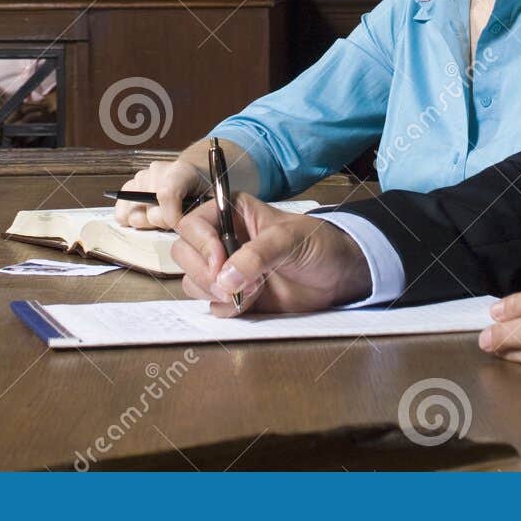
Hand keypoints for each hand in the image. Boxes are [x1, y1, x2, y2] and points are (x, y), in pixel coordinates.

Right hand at [113, 158, 205, 229]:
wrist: (198, 176)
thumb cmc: (207, 190)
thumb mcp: (215, 201)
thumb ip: (202, 214)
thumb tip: (187, 230)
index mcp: (182, 170)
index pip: (166, 194)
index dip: (171, 217)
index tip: (179, 227)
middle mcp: (157, 171)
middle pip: (150, 211)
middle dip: (164, 224)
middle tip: (177, 220)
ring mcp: (141, 178)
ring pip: (134, 215)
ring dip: (148, 223)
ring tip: (164, 216)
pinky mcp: (129, 186)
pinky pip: (121, 211)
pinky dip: (132, 220)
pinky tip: (148, 217)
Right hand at [172, 194, 372, 315]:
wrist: (336, 275)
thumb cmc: (316, 244)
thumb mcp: (289, 240)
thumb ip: (257, 255)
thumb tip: (225, 278)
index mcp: (231, 212)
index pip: (192, 224)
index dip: (201, 245)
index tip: (220, 264)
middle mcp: (221, 238)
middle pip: (183, 253)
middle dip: (205, 273)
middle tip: (235, 285)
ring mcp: (224, 268)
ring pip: (192, 281)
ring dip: (217, 292)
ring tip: (254, 290)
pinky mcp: (232, 294)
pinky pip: (210, 304)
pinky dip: (226, 308)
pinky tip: (252, 302)